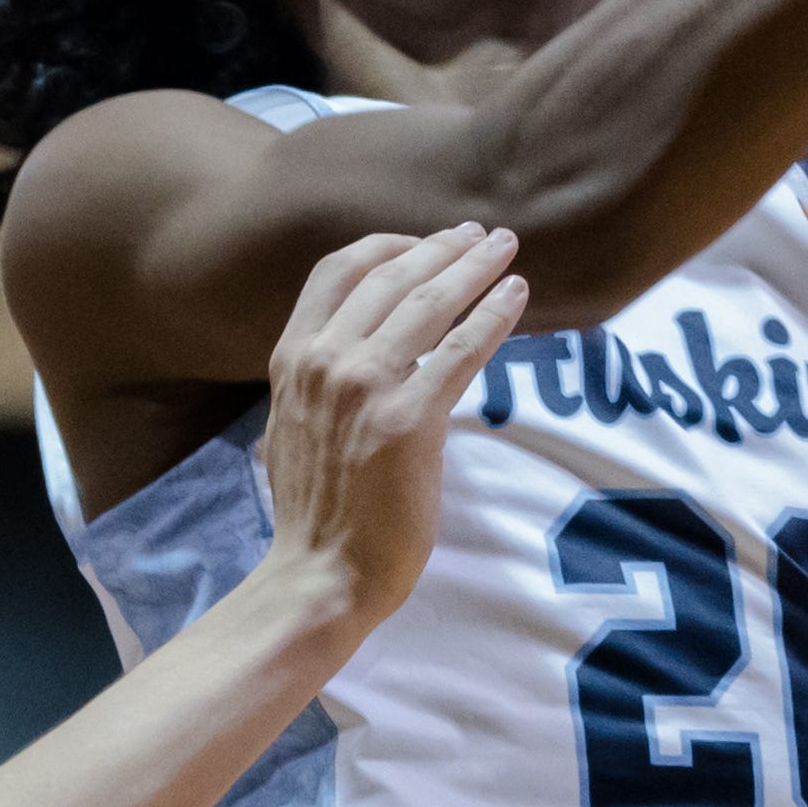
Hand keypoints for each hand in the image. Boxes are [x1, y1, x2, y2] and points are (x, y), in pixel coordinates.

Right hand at [253, 224, 524, 627]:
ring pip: (431, 302)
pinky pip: (463, 350)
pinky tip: (516, 297)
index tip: (424, 241)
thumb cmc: (314, 511)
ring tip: (504, 249)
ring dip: (474, 267)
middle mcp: (324, 360)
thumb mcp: (291, 423)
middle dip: (442, 248)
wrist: (320, 572)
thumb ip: (317, 380)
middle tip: (480, 233)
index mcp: (292, 358)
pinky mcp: (411, 419)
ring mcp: (366, 386)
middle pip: (393, 276)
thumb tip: (352, 351)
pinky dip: (494, 316)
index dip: (387, 246)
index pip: (338, 272)